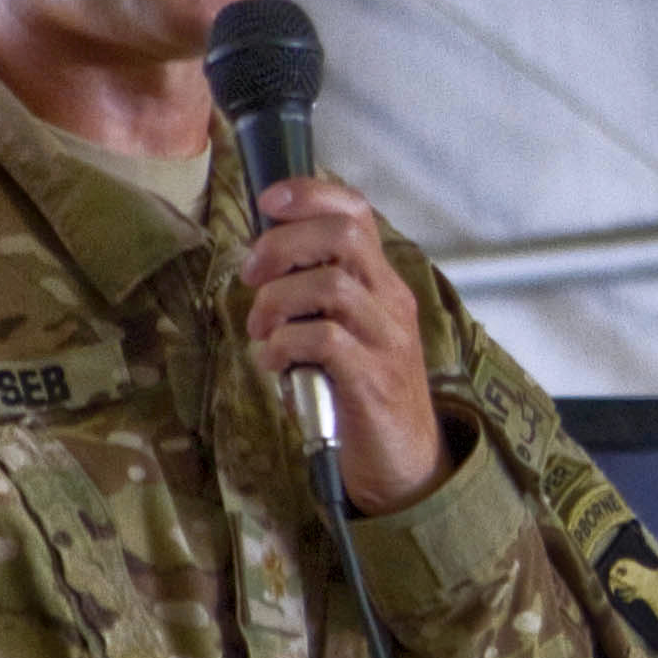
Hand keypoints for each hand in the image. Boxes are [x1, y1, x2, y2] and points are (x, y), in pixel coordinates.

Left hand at [238, 175, 446, 509]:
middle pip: (343, 238)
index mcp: (382, 283)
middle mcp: (390, 302)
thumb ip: (316, 295)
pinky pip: (325, 341)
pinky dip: (284, 345)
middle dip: (283, 245)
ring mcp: (386, 340)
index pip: (356, 214)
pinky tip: (273, 361)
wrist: (405, 462)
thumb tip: (261, 262)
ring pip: (331, 286)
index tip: (268, 202)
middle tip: (252, 274)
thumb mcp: (347, 331)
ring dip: (278, 301)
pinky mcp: (372, 379)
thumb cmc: (363, 392)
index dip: (311, 195)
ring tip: (260, 328)